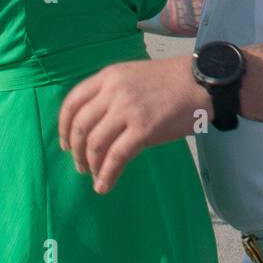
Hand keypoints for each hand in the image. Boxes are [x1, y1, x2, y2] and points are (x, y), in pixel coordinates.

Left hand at [58, 55, 210, 193]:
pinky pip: (116, 157)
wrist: (200, 82)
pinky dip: (106, 175)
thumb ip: (112, 94)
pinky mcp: (143, 129)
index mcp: (108, 76)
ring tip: (93, 176)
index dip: (63, 126)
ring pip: (95, 143)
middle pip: (80, 126)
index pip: (72, 102)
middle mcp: (113, 91)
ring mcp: (128, 110)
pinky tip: (104, 186)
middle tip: (79, 165)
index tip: (64, 144)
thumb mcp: (132, 76)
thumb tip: (95, 127)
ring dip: (90, 164)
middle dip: (75, 151)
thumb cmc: (169, 82)